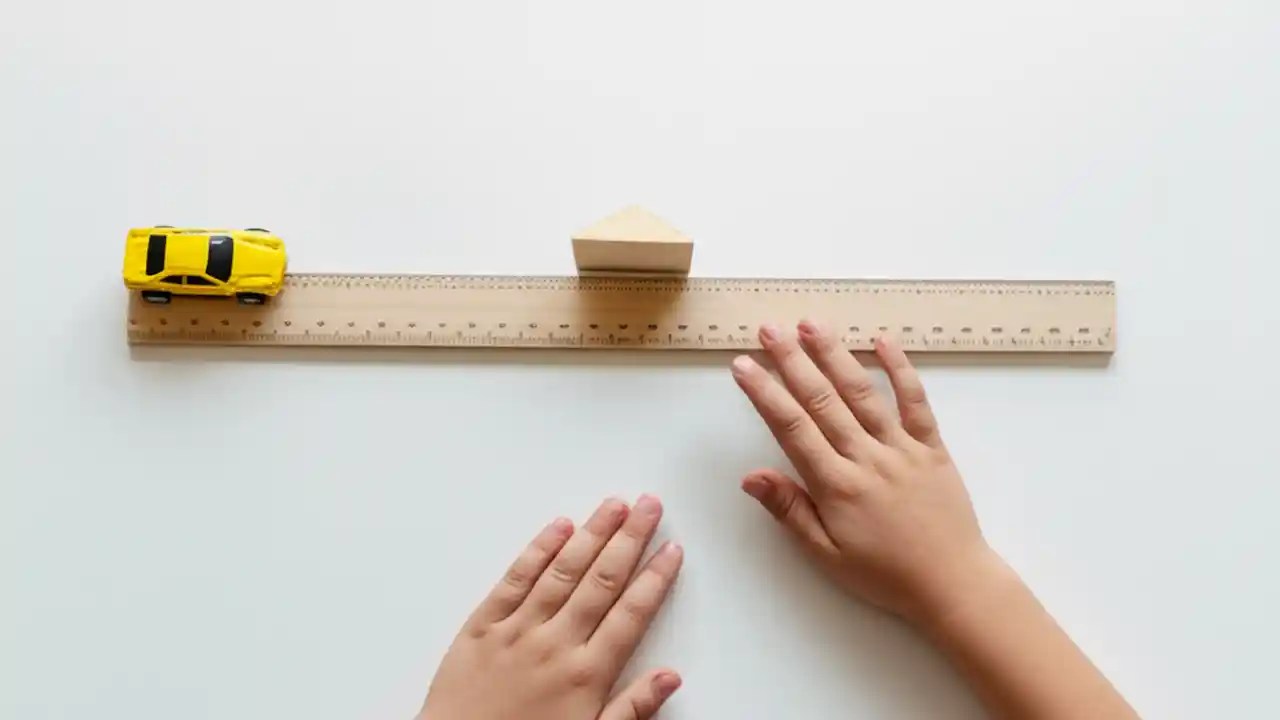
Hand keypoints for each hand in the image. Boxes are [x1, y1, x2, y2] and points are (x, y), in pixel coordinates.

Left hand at [418, 496, 683, 719]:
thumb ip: (632, 709)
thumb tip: (670, 678)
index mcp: (585, 676)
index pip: (631, 614)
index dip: (655, 578)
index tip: (671, 549)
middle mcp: (554, 645)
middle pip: (602, 580)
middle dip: (630, 538)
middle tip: (649, 505)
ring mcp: (516, 632)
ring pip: (562, 570)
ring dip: (591, 533)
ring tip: (613, 504)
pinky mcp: (480, 629)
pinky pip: (513, 581)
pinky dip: (537, 550)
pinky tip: (557, 527)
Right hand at [731, 321, 996, 624]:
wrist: (952, 584)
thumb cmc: (884, 575)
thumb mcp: (826, 554)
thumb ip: (790, 510)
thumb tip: (751, 476)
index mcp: (837, 485)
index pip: (792, 428)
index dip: (764, 393)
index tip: (743, 365)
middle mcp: (867, 458)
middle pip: (822, 400)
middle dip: (791, 360)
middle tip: (768, 329)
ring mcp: (902, 448)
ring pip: (862, 392)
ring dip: (835, 354)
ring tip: (810, 324)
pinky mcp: (932, 447)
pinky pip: (916, 402)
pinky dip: (900, 369)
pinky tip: (883, 341)